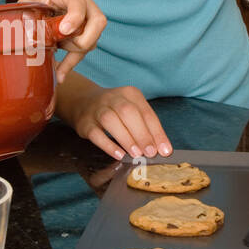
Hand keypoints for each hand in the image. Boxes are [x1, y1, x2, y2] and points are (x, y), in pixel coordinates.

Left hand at [18, 0, 105, 81]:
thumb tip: (29, 39)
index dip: (75, 16)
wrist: (34, 10)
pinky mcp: (85, 34)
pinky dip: (71, 64)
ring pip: (92, 40)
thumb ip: (27, 18)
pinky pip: (84, 51)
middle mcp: (82, 2)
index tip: (64, 31)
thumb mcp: (24, 7)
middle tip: (64, 46)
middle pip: (98, 21)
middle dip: (83, 40)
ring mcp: (87, 19)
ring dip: (73, 53)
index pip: (78, 1)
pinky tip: (59, 74)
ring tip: (53, 59)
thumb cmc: (30, 5)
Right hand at [58, 76, 172, 160]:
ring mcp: (97, 109)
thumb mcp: (132, 111)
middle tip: (150, 152)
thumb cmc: (115, 110)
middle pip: (128, 112)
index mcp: (130, 94)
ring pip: (111, 120)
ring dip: (126, 138)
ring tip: (136, 154)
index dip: (157, 132)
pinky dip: (108, 145)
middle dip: (142, 134)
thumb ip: (146, 128)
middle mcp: (113, 98)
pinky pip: (96, 134)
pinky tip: (119, 154)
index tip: (164, 150)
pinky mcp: (85, 123)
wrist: (84, 101)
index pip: (146, 113)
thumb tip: (161, 149)